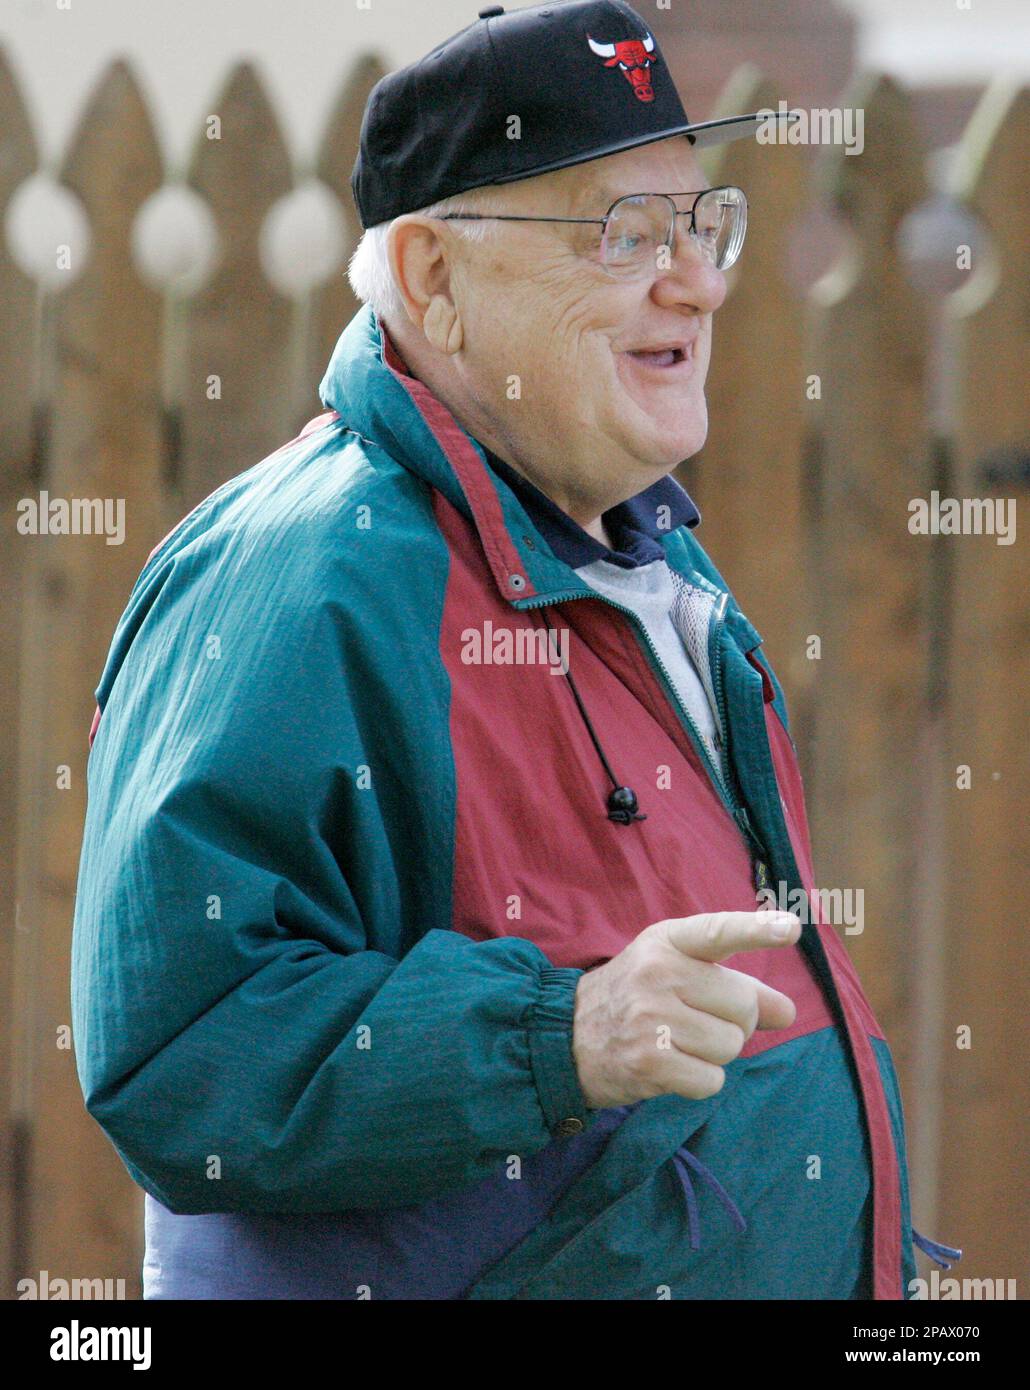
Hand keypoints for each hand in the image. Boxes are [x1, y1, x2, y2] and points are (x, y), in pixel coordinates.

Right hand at [571, 910, 800, 1108]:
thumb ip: (734, 987)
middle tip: (695, 1022)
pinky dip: (700, 1082)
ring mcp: (651, 1018)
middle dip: (733, 1023)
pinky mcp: (649, 1062)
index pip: (716, 932)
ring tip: (677, 1044)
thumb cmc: (633, 999)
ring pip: (731, 1047)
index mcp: (667, 942)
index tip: (791, 929)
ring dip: (714, 1055)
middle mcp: (657, 973)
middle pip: (743, 1007)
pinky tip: (670, 1068)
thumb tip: (787, 1012)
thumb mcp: (675, 974)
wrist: (564, 1036)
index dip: (755, 930)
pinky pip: (712, 1080)